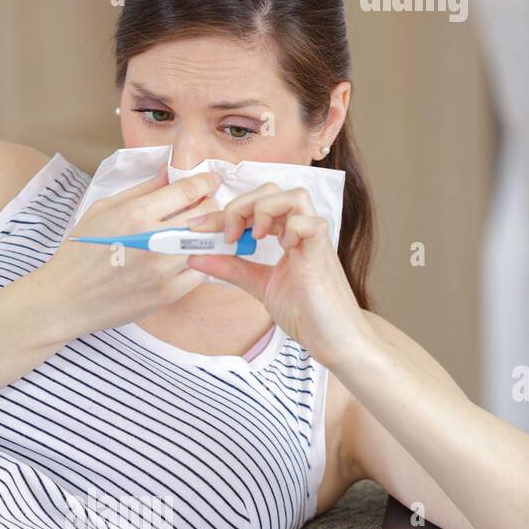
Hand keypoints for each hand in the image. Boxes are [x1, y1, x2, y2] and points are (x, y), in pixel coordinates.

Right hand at [38, 166, 222, 338]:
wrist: (68, 299)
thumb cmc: (81, 251)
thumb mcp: (103, 209)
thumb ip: (141, 190)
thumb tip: (169, 170)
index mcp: (136, 215)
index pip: (186, 190)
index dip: (205, 182)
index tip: (211, 181)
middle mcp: (153, 242)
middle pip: (204, 214)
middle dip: (209, 205)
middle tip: (205, 205)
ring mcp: (163, 270)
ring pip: (207, 244)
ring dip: (208, 234)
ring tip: (199, 230)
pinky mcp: (167, 294)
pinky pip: (201, 272)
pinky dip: (201, 260)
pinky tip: (190, 255)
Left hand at [184, 183, 365, 368]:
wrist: (333, 338)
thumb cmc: (304, 311)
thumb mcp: (258, 285)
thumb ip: (231, 269)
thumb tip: (195, 257)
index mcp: (285, 234)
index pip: (253, 205)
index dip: (222, 212)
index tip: (197, 228)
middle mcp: (301, 229)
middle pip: (271, 189)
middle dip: (240, 206)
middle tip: (226, 235)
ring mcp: (314, 239)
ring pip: (294, 195)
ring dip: (266, 209)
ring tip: (255, 236)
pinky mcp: (323, 253)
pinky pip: (310, 222)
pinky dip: (292, 227)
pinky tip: (282, 248)